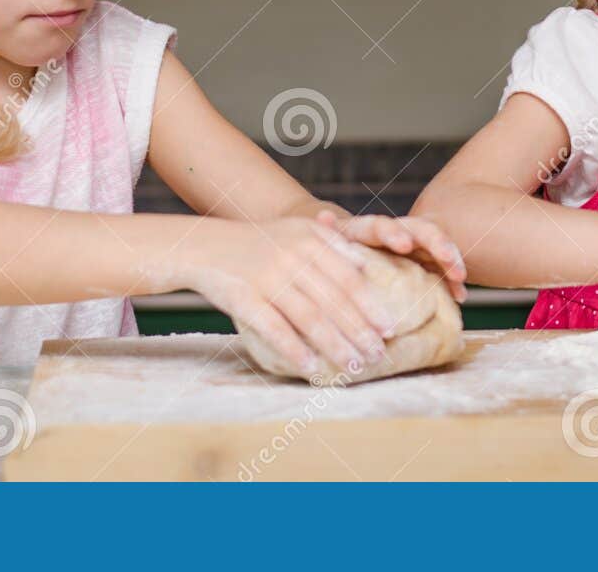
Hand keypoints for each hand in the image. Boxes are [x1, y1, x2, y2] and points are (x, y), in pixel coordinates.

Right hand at [185, 216, 395, 375]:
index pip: (349, 277)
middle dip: (360, 331)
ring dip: (335, 346)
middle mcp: (292, 257)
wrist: (208, 244)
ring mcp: (268, 279)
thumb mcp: (297, 230)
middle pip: (334, 301)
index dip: (371, 305)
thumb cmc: (261, 242)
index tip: (389, 328)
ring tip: (354, 366)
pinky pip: (275, 329)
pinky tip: (311, 369)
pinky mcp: (245, 298)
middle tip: (378, 355)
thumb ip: (332, 244)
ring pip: (310, 318)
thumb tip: (366, 266)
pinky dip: (295, 350)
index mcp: (310, 239)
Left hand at [316, 209, 468, 302]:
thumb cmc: (330, 247)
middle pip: (420, 230)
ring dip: (451, 261)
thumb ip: (327, 232)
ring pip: (437, 247)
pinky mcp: (421, 263)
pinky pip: (442, 269)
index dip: (394, 233)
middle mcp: (394, 232)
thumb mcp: (325, 241)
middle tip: (449, 259)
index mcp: (368, 229)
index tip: (404, 245)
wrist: (342, 245)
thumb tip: (323, 216)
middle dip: (437, 244)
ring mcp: (411, 247)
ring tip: (460, 280)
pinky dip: (452, 281)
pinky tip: (459, 296)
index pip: (382, 225)